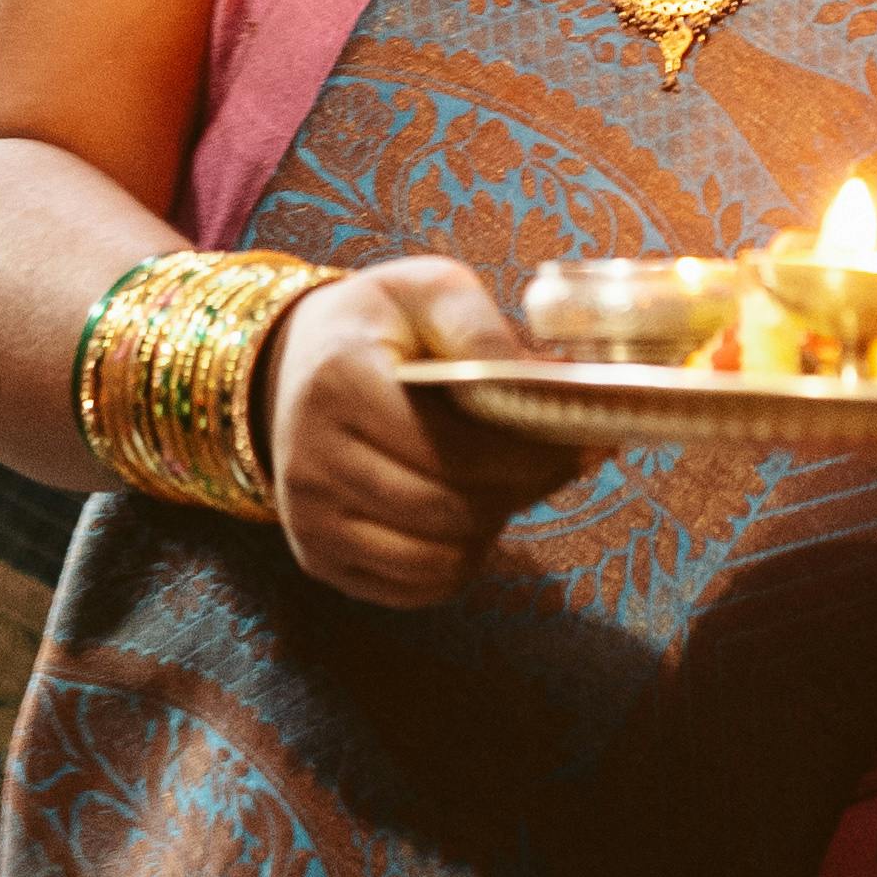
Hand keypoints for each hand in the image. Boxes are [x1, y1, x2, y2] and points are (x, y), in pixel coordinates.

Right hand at [257, 256, 589, 606]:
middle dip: (521, 492)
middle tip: (564, 464)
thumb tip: (552, 388)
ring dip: (490, 530)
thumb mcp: (430, 289)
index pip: (451, 450)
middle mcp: (310, 460)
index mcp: (339, 383)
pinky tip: (470, 513)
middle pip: (445, 510)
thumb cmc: (377, 321)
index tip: (584, 442)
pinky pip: (410, 587)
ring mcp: (307, 518)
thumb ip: (483, 331)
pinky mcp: (316, 557)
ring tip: (514, 484)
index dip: (528, 456)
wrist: (292, 361)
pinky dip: (456, 562)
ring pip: (431, 561)